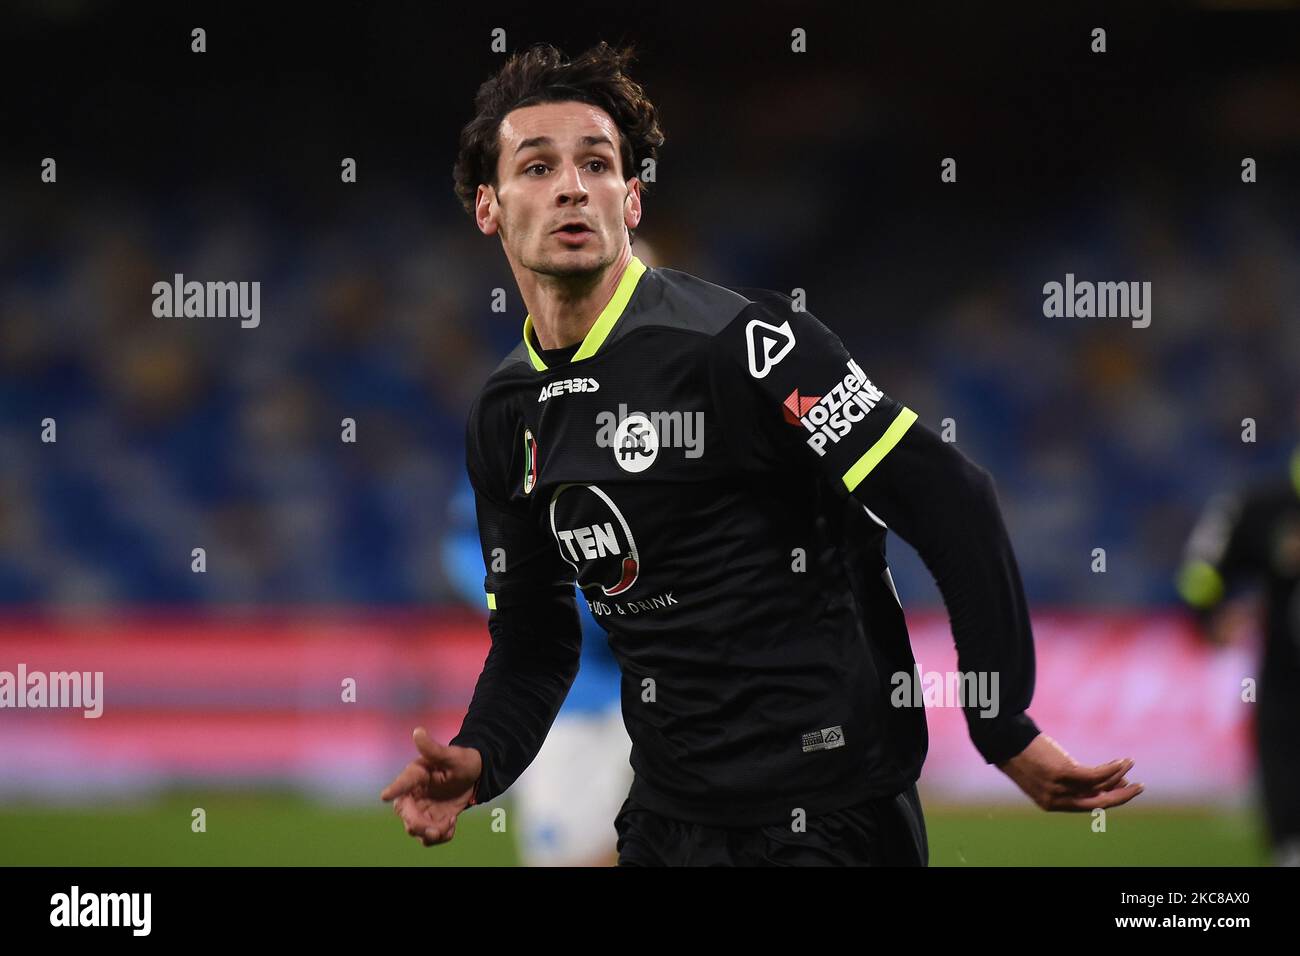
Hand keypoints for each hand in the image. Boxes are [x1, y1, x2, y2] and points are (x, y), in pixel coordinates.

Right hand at [380, 726, 482, 845]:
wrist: (475, 776)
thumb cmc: (461, 760)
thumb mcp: (451, 755)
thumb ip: (433, 748)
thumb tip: (417, 731)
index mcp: (416, 775)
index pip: (403, 783)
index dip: (395, 789)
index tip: (386, 795)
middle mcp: (413, 794)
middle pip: (406, 814)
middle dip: (418, 825)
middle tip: (435, 830)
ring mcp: (421, 809)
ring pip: (415, 829)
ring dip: (430, 834)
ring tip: (449, 825)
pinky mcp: (431, 820)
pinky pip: (429, 836)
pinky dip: (441, 836)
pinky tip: (453, 824)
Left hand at [997, 733, 1143, 811]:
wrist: (1003, 739)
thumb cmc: (1021, 751)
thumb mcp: (1042, 771)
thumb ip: (1064, 778)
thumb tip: (1091, 778)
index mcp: (1050, 804)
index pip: (1086, 806)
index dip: (1107, 798)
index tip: (1121, 787)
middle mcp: (1056, 800)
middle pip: (1097, 803)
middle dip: (1121, 796)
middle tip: (1138, 787)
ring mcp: (1060, 788)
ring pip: (1099, 788)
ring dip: (1119, 776)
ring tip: (1130, 764)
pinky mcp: (1063, 773)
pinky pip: (1096, 775)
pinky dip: (1112, 769)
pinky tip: (1123, 761)